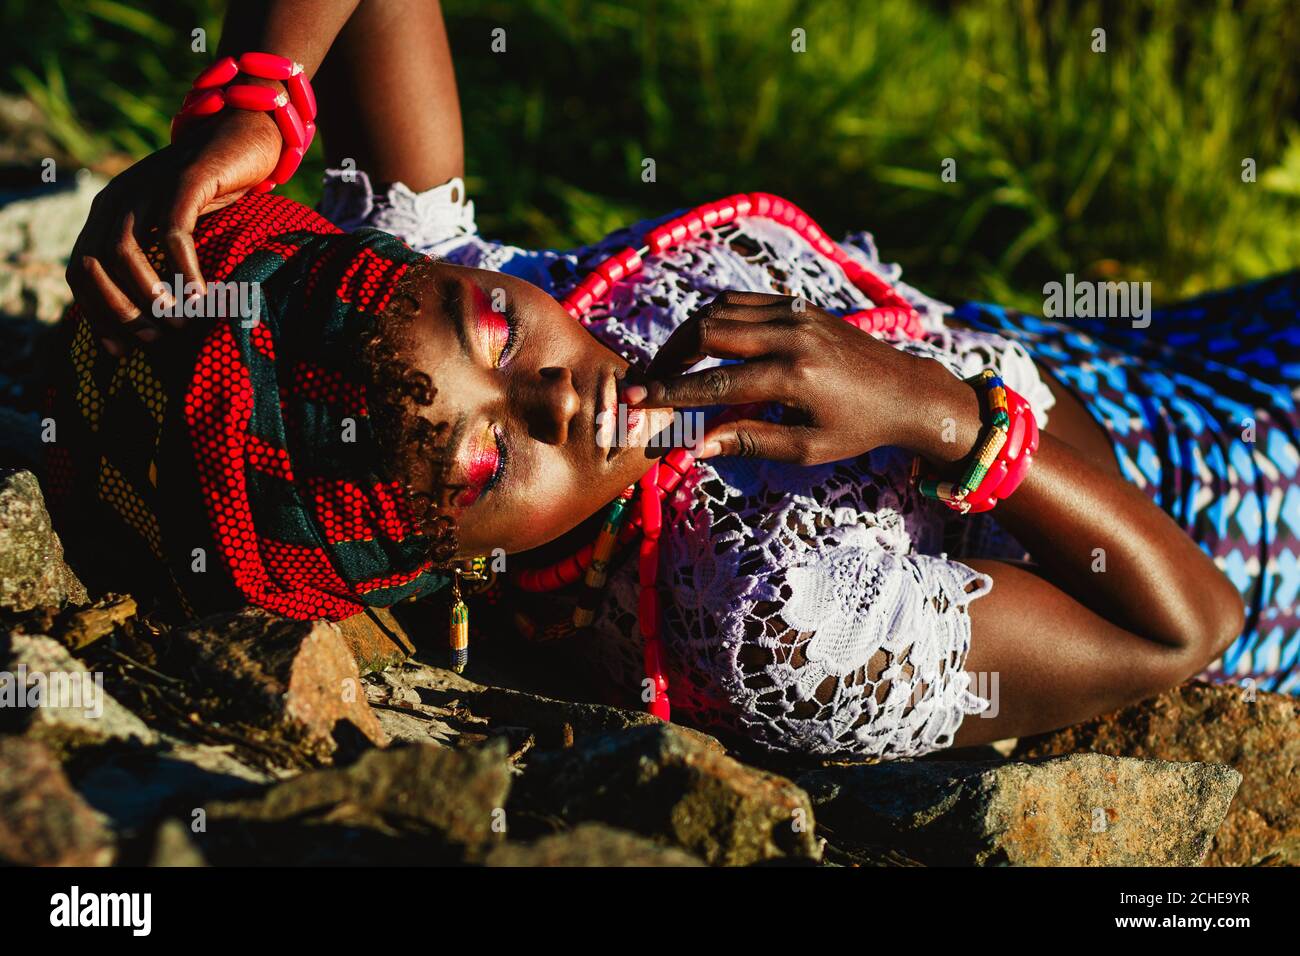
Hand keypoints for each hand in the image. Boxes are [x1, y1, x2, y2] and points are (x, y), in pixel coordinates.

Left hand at [65, 106, 281, 354]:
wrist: (243, 137)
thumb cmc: (215, 195)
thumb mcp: (175, 229)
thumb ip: (159, 261)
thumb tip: (159, 321)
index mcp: (109, 214)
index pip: (80, 271)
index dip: (96, 314)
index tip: (123, 352)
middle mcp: (118, 199)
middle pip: (93, 263)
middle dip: (121, 310)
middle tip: (156, 339)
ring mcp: (147, 186)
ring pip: (124, 250)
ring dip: (149, 295)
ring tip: (180, 323)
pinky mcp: (184, 179)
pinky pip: (173, 232)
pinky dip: (184, 270)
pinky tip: (202, 298)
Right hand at [626, 291, 975, 464]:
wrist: (906, 390)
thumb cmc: (858, 428)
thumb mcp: (806, 447)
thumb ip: (749, 441)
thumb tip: (694, 445)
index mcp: (794, 377)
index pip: (715, 384)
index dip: (669, 393)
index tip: (636, 400)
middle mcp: (791, 336)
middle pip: (707, 332)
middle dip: (668, 357)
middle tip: (649, 381)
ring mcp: (795, 312)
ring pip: (719, 310)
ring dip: (686, 336)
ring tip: (670, 366)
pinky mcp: (798, 304)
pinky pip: (741, 302)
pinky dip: (713, 318)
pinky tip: (701, 343)